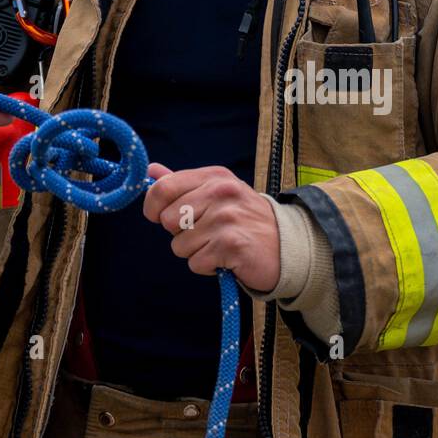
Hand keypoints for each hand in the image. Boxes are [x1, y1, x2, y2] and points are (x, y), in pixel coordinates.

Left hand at [141, 163, 280, 291]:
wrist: (287, 245)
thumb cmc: (245, 220)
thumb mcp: (217, 192)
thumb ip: (182, 183)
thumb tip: (151, 171)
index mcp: (214, 177)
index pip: (163, 189)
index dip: (153, 208)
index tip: (161, 217)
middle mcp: (220, 193)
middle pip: (167, 221)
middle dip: (180, 233)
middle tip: (207, 232)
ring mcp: (226, 218)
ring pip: (179, 245)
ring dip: (196, 252)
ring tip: (219, 245)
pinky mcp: (231, 245)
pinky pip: (195, 263)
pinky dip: (208, 266)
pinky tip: (226, 258)